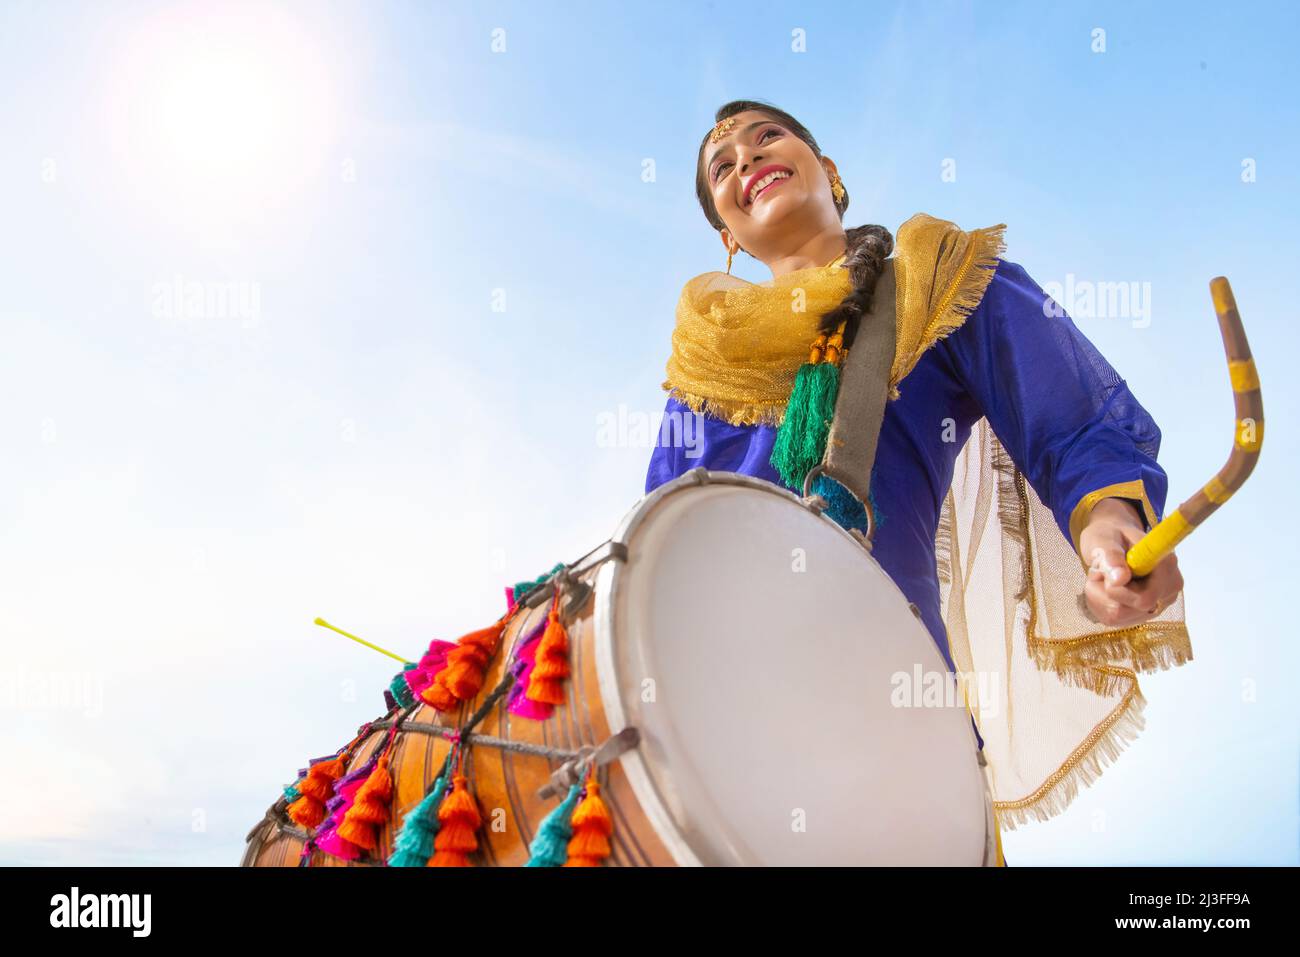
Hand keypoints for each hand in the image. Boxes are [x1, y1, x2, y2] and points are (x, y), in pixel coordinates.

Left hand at [1079, 498, 1183, 627]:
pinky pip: (1115, 620)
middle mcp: (1168, 589)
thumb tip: (1119, 578)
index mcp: (1166, 565)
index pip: (1145, 598)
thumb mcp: (1104, 539)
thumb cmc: (1110, 535)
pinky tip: (1103, 588)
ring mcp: (1159, 604)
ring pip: (1117, 616)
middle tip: (1098, 571)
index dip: (1117, 591)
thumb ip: (1111, 556)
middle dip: (1102, 592)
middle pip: (1127, 610)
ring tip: (1103, 577)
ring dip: (1099, 597)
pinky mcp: (1145, 613)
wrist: (1114, 539)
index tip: (1102, 573)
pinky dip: (1100, 604)